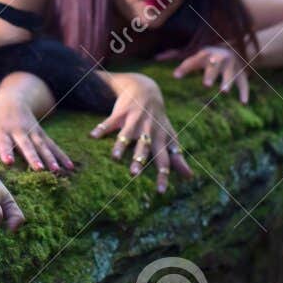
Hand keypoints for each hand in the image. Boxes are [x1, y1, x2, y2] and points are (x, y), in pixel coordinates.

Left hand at [0, 87, 74, 174]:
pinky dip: (61, 155)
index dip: (6, 151)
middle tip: (39, 168)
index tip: (10, 162)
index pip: (3, 142)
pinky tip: (69, 166)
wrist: (10, 98)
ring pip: (41, 146)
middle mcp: (17, 130)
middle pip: (25, 145)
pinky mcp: (41, 133)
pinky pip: (52, 145)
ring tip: (56, 171)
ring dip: (50, 158)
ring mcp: (31, 131)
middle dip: (32, 157)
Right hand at [90, 72, 191, 193]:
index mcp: (161, 138)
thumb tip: (189, 177)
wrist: (146, 90)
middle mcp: (149, 130)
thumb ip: (176, 157)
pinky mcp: (121, 112)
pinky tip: (93, 136)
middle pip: (145, 147)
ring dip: (121, 145)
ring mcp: (135, 120)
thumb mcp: (169, 136)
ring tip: (115, 157)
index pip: (164, 159)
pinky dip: (101, 128)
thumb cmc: (157, 121)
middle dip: (140, 160)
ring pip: (128, 134)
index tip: (161, 191)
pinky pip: (110, 121)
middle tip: (134, 175)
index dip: (163, 175)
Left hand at [167, 44, 250, 103]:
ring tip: (223, 92)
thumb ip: (174, 56)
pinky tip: (243, 103)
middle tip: (206, 84)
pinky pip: (244, 83)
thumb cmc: (206, 55)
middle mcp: (219, 59)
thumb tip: (156, 58)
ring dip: (227, 82)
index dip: (184, 67)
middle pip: (214, 67)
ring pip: (230, 74)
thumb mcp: (192, 53)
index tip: (175, 76)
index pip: (193, 60)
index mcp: (205, 54)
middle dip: (210, 75)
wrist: (233, 48)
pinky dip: (244, 92)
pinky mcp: (242, 74)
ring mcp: (232, 67)